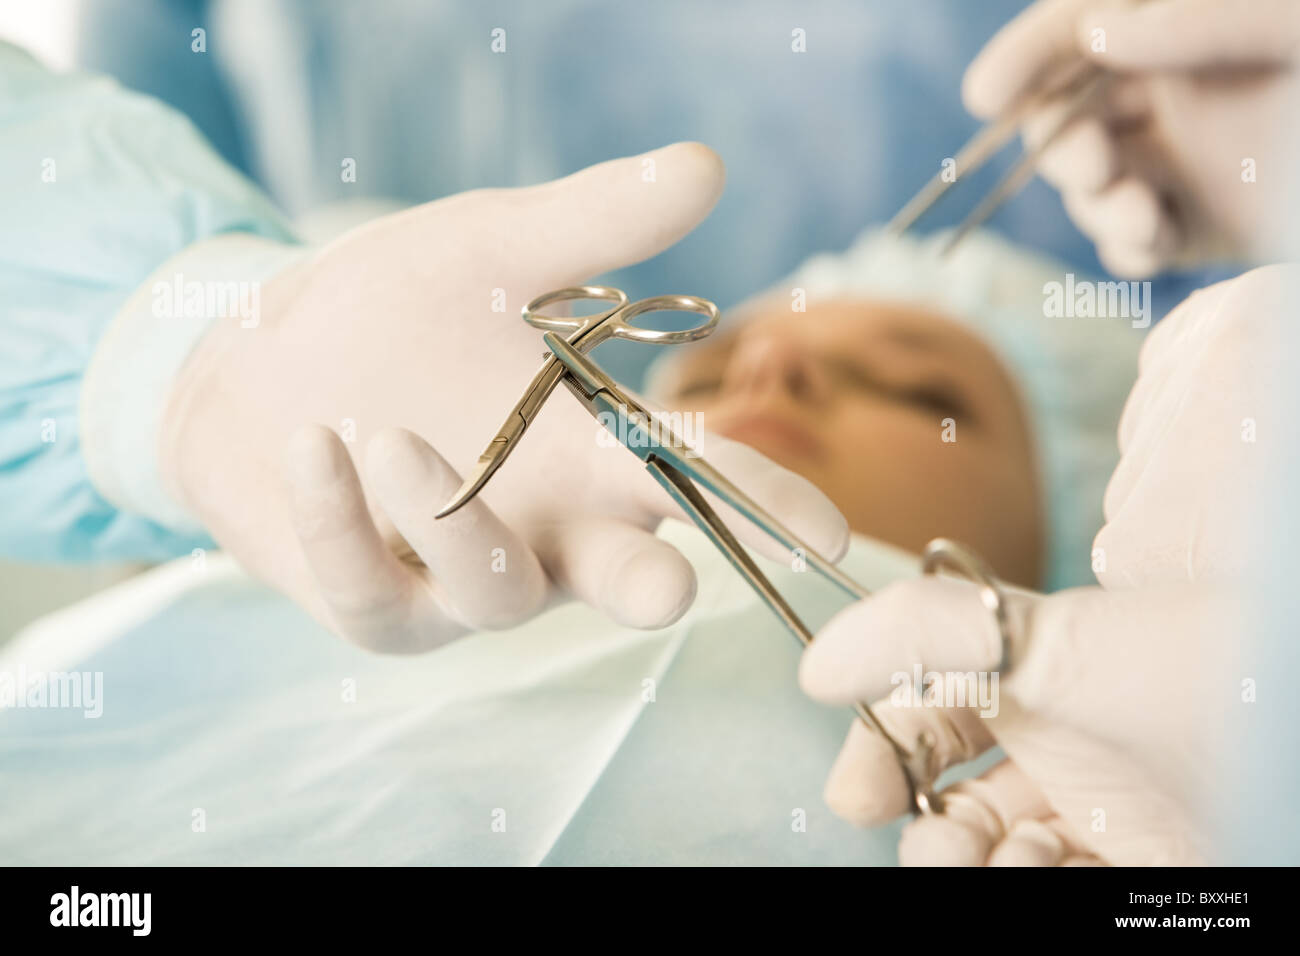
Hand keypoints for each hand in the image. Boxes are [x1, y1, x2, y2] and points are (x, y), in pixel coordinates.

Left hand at [157, 144, 849, 651]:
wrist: (257, 357)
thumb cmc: (393, 309)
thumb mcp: (489, 251)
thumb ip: (595, 222)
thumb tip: (707, 164)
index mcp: (590, 449)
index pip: (694, 479)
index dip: (761, 506)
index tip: (825, 532)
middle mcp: (544, 525)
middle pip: (619, 578)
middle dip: (647, 586)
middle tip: (666, 589)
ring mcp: (458, 575)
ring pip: (496, 593)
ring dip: (456, 525)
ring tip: (388, 435)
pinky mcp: (372, 603)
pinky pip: (371, 594)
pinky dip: (344, 525)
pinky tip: (315, 448)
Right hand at [797, 266, 1291, 863]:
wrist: (1278, 706)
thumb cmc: (1172, 662)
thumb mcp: (1028, 635)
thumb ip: (911, 636)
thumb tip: (814, 671)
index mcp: (1026, 693)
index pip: (926, 728)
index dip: (879, 758)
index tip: (851, 795)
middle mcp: (1060, 759)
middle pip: (958, 816)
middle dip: (930, 838)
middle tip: (943, 845)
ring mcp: (1101, 820)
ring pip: (1001, 864)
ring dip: (980, 869)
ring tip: (1008, 858)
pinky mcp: (1141, 872)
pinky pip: (1066, 895)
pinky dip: (1036, 894)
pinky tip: (1047, 872)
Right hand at [963, 0, 1299, 274]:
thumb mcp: (1291, 24)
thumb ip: (1203, 19)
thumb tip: (1098, 33)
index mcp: (1184, 24)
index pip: (1078, 27)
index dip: (1026, 58)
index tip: (985, 97)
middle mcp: (1174, 93)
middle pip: (1067, 116)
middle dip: (1061, 149)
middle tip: (1094, 168)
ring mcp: (1182, 163)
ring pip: (1092, 188)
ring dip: (1098, 208)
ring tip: (1147, 219)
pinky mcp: (1199, 227)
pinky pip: (1130, 243)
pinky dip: (1127, 249)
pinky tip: (1160, 242)